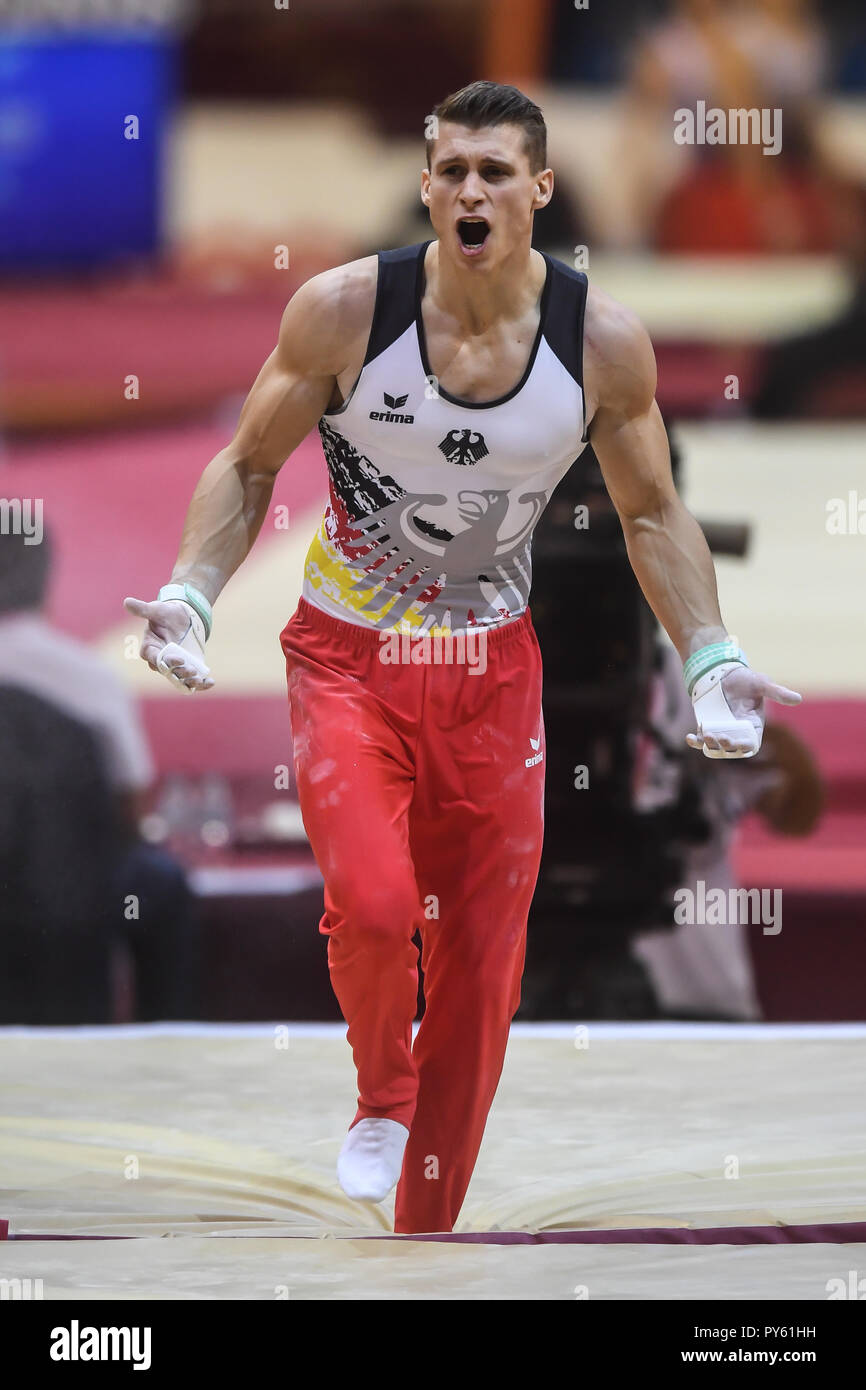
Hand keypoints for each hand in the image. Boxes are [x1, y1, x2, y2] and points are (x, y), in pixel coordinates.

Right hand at [124, 596, 214, 692]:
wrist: (182, 617)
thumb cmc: (165, 613)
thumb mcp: (156, 610)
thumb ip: (143, 609)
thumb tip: (126, 602)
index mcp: (149, 648)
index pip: (154, 658)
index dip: (165, 661)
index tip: (179, 659)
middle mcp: (160, 661)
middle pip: (168, 672)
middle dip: (179, 673)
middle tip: (191, 670)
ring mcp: (174, 667)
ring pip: (179, 679)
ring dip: (189, 682)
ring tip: (200, 679)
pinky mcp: (186, 668)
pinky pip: (192, 680)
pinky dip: (201, 684)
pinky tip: (210, 682)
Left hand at [687, 664, 801, 758]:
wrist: (721, 672)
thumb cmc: (745, 678)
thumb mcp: (761, 684)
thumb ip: (777, 693)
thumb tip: (798, 699)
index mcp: (753, 726)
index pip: (751, 744)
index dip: (745, 747)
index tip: (738, 744)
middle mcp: (738, 731)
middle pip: (732, 749)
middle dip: (726, 747)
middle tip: (720, 738)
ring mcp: (721, 730)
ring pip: (716, 747)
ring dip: (711, 746)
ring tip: (705, 737)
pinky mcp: (707, 727)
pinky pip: (701, 740)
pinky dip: (696, 742)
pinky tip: (690, 738)